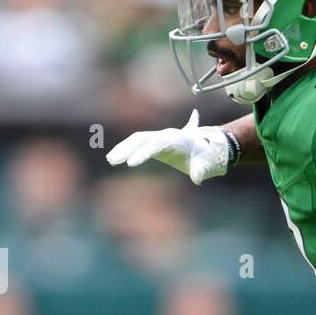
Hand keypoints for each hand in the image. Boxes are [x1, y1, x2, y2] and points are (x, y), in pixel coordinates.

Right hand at [106, 109, 229, 184]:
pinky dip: (125, 148)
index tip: (131, 163)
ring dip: (123, 148)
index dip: (143, 152)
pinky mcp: (153, 142)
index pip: (156, 144)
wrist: (205, 146)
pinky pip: (136, 142)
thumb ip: (200, 170)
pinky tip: (114, 157)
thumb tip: (197, 180)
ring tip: (110, 160)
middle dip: (127, 149)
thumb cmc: (204, 156)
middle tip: (114, 160)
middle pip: (142, 138)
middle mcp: (165, 135)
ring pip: (137, 139)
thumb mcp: (205, 164)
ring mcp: (158, 137)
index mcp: (178, 138)